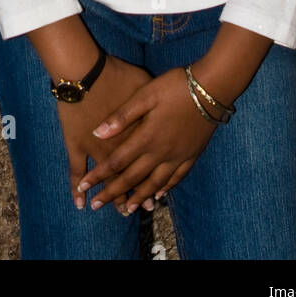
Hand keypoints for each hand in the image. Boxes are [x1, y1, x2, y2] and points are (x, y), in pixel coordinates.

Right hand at [54, 55, 154, 212]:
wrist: (85, 70)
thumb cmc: (116, 74)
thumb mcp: (144, 86)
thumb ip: (153, 104)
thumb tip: (165, 112)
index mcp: (139, 136)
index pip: (147, 166)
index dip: (151, 185)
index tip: (154, 201)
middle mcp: (120, 149)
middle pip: (129, 178)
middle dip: (133, 196)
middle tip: (135, 211)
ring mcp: (97, 150)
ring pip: (107, 180)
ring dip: (112, 196)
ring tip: (118, 211)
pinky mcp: (77, 145)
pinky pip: (76, 171)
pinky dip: (76, 188)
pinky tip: (79, 203)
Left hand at [78, 66, 218, 212]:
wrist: (212, 88)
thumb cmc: (175, 86)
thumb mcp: (146, 94)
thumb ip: (122, 116)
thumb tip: (98, 133)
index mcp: (147, 137)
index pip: (117, 162)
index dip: (99, 175)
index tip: (83, 187)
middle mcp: (161, 152)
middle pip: (132, 178)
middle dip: (112, 193)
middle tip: (96, 206)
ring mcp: (178, 156)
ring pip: (154, 184)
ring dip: (138, 197)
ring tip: (125, 209)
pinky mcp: (192, 155)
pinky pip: (176, 178)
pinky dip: (165, 189)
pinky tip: (158, 196)